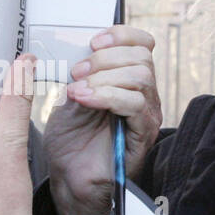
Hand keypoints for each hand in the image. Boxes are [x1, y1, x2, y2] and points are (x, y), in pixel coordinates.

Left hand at [44, 25, 160, 214]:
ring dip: (103, 77)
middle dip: (104, 59)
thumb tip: (78, 48)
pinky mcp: (143, 136)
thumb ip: (81, 74)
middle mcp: (143, 96)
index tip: (93, 41)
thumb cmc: (70, 141)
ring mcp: (146, 117)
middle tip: (76, 72)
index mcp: (127, 82)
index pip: (142, 44)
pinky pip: (136, 105)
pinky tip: (83, 99)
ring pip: (140, 78)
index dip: (121, 36)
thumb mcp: (71, 97)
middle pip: (141, 58)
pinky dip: (106, 96)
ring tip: (76, 89)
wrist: (68, 179)